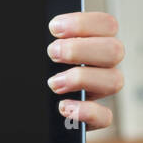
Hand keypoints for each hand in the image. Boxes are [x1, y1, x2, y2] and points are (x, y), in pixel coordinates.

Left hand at [45, 12, 123, 130]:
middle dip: (80, 50)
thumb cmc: (36, 70)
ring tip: (54, 83)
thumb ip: (46, 37)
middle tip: (52, 53)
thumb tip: (49, 28)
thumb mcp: (38, 48)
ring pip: (114, 81)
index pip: (107, 25)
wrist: (28, 107)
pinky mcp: (94, 118)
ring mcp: (100, 92)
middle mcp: (102, 65)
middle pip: (115, 50)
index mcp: (93, 42)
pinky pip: (105, 117)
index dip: (83, 24)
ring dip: (82, 78)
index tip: (54, 28)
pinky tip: (64, 107)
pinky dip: (87, 112)